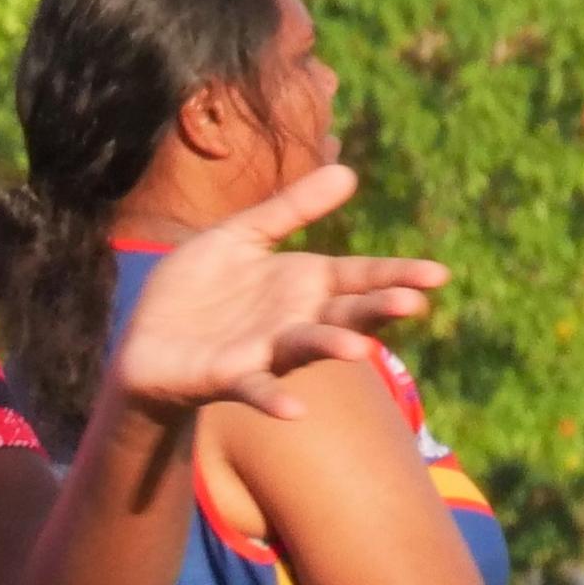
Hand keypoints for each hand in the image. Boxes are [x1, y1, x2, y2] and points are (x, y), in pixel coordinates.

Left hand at [104, 166, 448, 420]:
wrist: (145, 338)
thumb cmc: (198, 288)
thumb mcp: (240, 236)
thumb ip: (290, 209)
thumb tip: (348, 171)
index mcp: (304, 282)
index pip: (359, 276)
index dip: (396, 274)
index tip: (438, 275)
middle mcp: (295, 319)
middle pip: (345, 312)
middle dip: (377, 309)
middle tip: (413, 305)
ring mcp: (264, 351)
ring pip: (307, 348)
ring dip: (333, 347)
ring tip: (361, 350)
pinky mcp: (228, 377)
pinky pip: (255, 389)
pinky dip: (273, 400)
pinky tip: (293, 412)